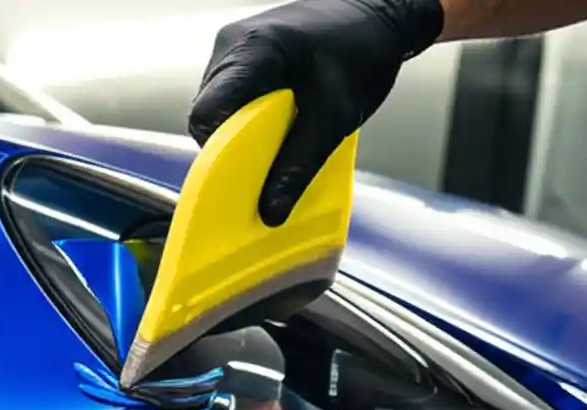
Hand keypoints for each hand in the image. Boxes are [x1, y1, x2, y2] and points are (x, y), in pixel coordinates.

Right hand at [188, 0, 443, 225]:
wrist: (377, 15)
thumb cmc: (362, 53)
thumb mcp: (335, 117)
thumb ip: (299, 165)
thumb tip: (269, 212)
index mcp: (251, 50)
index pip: (208, 111)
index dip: (217, 151)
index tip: (238, 178)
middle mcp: (231, 45)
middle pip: (209, 113)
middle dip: (231, 147)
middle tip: (263, 170)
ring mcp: (232, 48)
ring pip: (219, 107)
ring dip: (241, 133)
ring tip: (276, 145)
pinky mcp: (241, 55)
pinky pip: (231, 98)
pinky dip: (248, 119)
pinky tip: (276, 127)